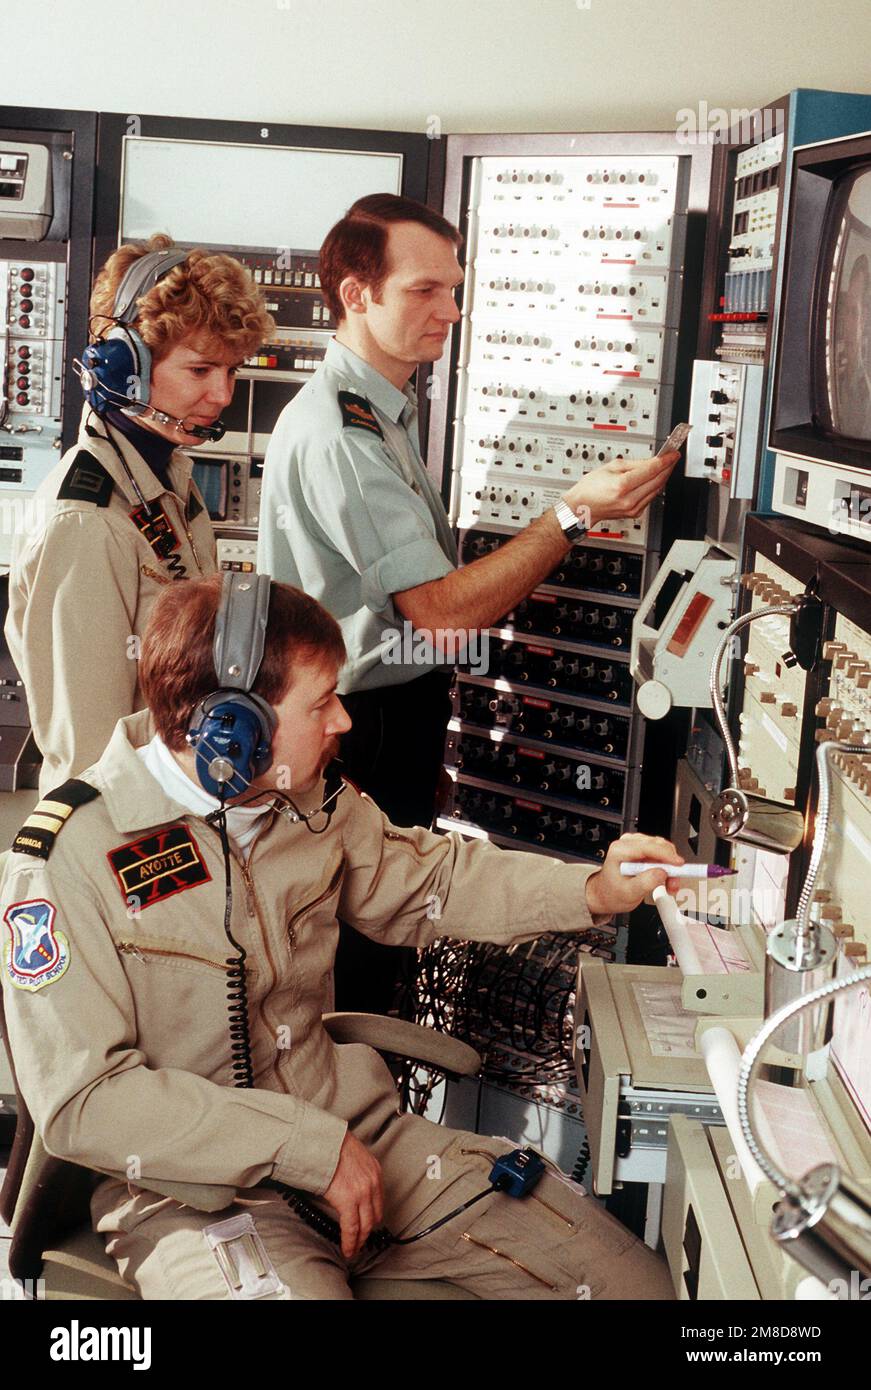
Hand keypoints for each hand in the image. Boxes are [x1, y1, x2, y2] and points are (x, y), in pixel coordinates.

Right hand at [323, 1130, 383, 1258]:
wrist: (323, 1141)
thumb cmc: (332, 1145)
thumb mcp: (353, 1156)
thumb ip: (356, 1173)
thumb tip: (347, 1186)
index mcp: (375, 1172)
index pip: (378, 1202)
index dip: (373, 1217)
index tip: (369, 1225)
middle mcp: (372, 1183)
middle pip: (374, 1216)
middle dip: (368, 1232)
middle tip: (362, 1242)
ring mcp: (362, 1193)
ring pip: (365, 1226)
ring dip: (360, 1241)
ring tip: (354, 1250)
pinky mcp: (348, 1201)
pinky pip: (352, 1229)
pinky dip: (350, 1243)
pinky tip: (348, 1250)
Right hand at [563, 451, 679, 526]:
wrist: (582, 507)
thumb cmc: (591, 488)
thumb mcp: (611, 466)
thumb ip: (634, 463)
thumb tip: (652, 461)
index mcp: (622, 485)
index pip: (651, 470)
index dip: (665, 460)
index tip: (673, 453)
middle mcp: (629, 499)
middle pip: (658, 480)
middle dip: (668, 467)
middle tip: (672, 457)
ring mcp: (633, 508)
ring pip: (657, 489)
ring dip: (663, 476)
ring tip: (665, 466)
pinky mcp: (635, 513)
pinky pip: (651, 497)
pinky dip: (655, 486)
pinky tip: (655, 479)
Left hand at [585, 833, 684, 916]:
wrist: (606, 894)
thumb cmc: (612, 893)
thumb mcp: (629, 893)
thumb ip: (646, 883)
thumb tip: (662, 873)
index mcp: (620, 850)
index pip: (648, 847)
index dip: (667, 855)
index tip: (679, 865)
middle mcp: (628, 844)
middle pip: (659, 846)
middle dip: (671, 865)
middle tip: (673, 883)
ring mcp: (636, 845)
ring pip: (663, 849)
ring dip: (670, 867)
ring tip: (669, 884)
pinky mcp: (643, 850)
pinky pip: (661, 854)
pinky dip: (667, 867)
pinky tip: (665, 878)